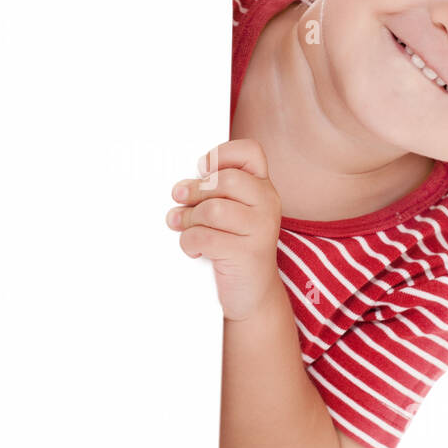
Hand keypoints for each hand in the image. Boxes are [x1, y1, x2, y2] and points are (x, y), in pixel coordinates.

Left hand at [165, 138, 283, 321]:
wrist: (253, 294)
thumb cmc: (235, 249)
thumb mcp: (231, 214)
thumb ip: (215, 193)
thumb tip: (182, 185)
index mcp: (263, 188)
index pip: (250, 152)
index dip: (221, 155)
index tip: (202, 169)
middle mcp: (268, 204)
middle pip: (224, 180)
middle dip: (194, 190)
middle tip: (180, 199)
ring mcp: (262, 229)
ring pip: (213, 209)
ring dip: (189, 219)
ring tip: (184, 228)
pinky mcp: (248, 254)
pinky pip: (205, 238)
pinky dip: (190, 242)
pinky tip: (194, 249)